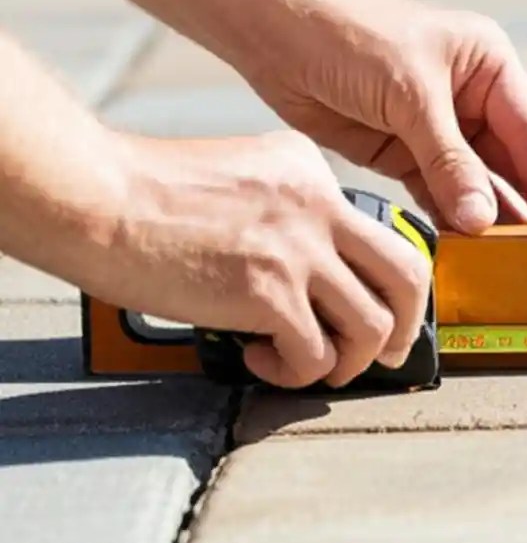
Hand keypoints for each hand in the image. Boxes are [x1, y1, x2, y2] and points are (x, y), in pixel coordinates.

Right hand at [95, 129, 431, 388]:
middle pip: (408, 274)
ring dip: (348, 362)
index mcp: (312, 169)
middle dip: (409, 325)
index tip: (370, 303)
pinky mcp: (270, 294)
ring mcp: (299, 250)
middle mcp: (320, 206)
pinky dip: (295, 372)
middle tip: (388, 351)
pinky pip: (316, 356)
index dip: (381, 279)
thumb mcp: (245, 171)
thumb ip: (288, 207)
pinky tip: (263, 358)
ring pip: (373, 326)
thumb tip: (310, 264)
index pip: (380, 230)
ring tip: (310, 363)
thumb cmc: (152, 193)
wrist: (100, 199)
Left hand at [241, 0, 526, 233]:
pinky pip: (439, 193)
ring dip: (497, 219)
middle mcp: (472, 96)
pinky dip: (454, 219)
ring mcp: (438, 127)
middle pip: (514, 162)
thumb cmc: (348, 36)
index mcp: (488, 65)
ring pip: (478, 183)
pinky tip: (475, 249)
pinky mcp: (403, 151)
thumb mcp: (410, 95)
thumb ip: (449, 160)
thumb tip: (483, 218)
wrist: (273, 29)